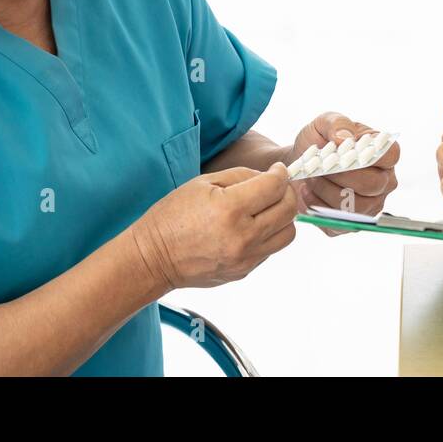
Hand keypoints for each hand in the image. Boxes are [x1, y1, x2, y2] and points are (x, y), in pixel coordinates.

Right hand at [132, 163, 297, 288]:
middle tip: (276, 187)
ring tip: (265, 209)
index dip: (280, 173)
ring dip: (282, 217)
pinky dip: (267, 234)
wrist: (154, 257)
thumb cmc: (173, 216)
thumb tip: (269, 177)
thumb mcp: (203, 183)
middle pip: (288, 210)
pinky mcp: (244, 271)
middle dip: (286, 192)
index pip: (275, 187)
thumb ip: (242, 176)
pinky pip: (270, 249)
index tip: (278, 170)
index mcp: (230, 209)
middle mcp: (242, 236)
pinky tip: (249, 227)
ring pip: (288, 233)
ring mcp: (245, 258)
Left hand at [289, 111, 400, 235]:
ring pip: (355, 205)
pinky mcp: (350, 224)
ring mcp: (369, 205)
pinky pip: (339, 221)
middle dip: (341, 175)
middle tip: (320, 167)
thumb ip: (337, 124)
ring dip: (327, 191)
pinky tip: (306, 193)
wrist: (299, 163)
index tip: (345, 150)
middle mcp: (383, 182)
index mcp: (383, 154)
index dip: (371, 154)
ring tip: (310, 178)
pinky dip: (318, 207)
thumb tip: (344, 138)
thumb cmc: (319, 142)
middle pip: (372, 184)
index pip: (391, 155)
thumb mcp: (324, 123)